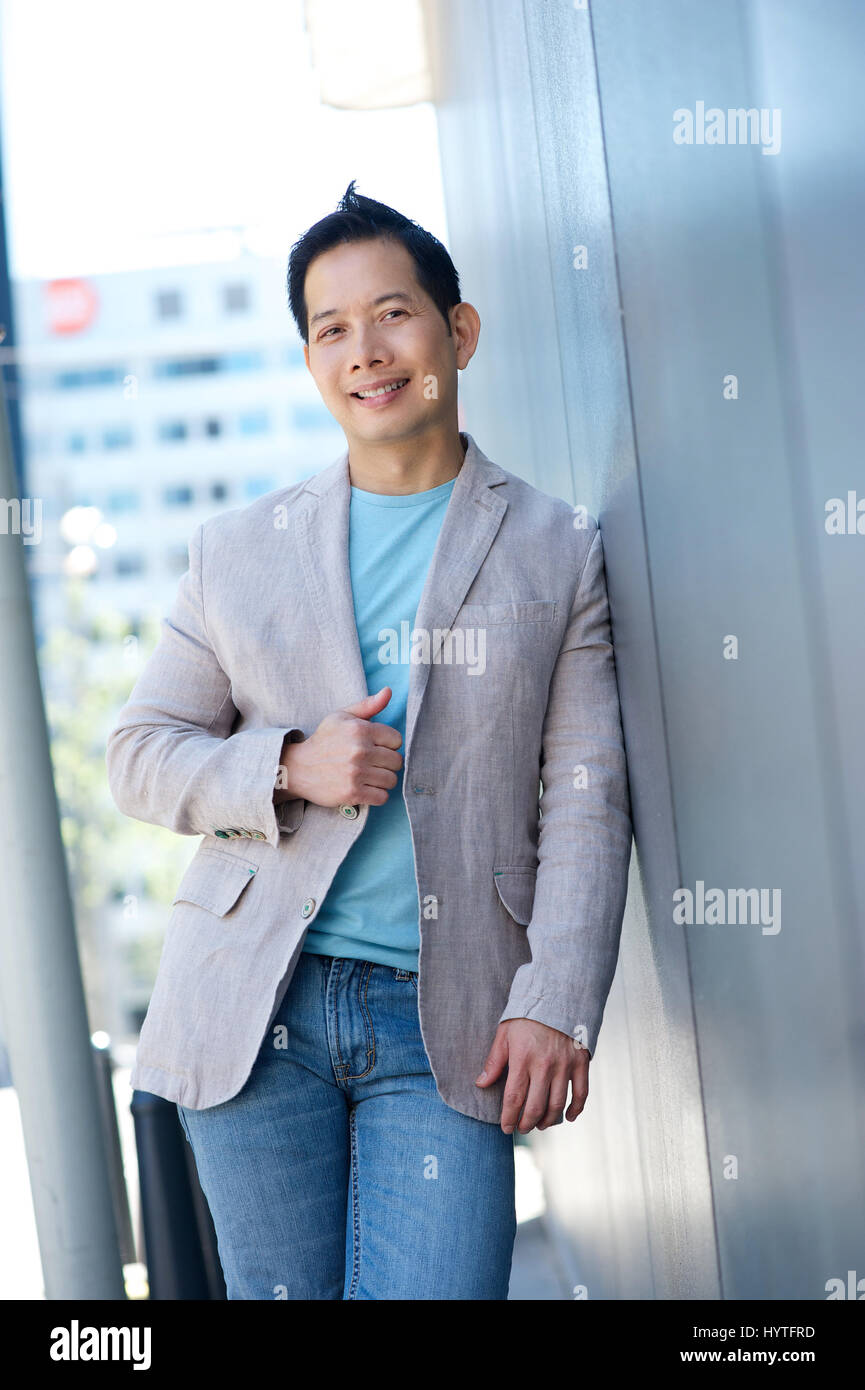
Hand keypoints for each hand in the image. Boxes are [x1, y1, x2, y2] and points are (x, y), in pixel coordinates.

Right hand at [275, 688, 402, 808]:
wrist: (298, 768)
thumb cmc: (323, 740)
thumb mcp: (342, 717)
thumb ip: (368, 705)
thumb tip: (389, 691)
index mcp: (360, 729)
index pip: (396, 740)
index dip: (388, 744)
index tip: (375, 747)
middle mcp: (360, 751)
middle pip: (396, 761)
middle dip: (387, 763)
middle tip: (372, 763)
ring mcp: (356, 773)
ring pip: (391, 780)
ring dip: (383, 780)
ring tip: (368, 775)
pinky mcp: (353, 793)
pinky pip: (382, 797)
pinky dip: (377, 795)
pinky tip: (366, 788)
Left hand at [475, 1018, 590, 1134]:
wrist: (558, 996)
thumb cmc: (527, 1017)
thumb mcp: (505, 1034)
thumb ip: (494, 1061)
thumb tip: (481, 1083)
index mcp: (523, 1058)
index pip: (514, 1098)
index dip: (509, 1118)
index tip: (505, 1128)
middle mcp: (545, 1065)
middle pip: (536, 1107)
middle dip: (527, 1124)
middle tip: (522, 1129)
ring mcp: (565, 1065)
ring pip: (557, 1104)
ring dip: (548, 1121)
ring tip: (540, 1125)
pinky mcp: (581, 1063)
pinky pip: (581, 1093)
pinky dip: (576, 1109)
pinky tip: (569, 1118)